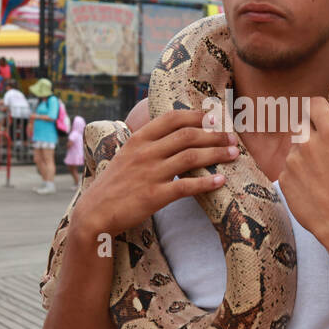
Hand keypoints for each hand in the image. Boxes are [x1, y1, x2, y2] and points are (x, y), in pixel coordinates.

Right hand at [71, 109, 236, 238]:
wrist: (94, 213)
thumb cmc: (114, 185)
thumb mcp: (126, 156)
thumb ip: (147, 144)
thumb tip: (173, 134)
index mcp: (138, 140)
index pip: (171, 119)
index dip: (196, 115)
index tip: (214, 116)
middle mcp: (145, 153)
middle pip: (187, 136)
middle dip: (214, 134)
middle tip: (232, 137)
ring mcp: (149, 174)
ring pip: (191, 157)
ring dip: (217, 154)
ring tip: (234, 154)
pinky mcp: (154, 196)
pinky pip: (186, 186)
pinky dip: (206, 183)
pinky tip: (221, 181)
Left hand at [278, 98, 328, 250]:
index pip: (314, 104)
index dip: (318, 109)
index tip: (322, 117)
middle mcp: (307, 143)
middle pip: (302, 125)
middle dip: (311, 134)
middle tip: (324, 153)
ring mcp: (292, 161)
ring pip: (294, 148)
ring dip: (303, 155)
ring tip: (320, 176)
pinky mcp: (283, 178)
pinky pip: (287, 169)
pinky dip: (296, 174)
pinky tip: (311, 188)